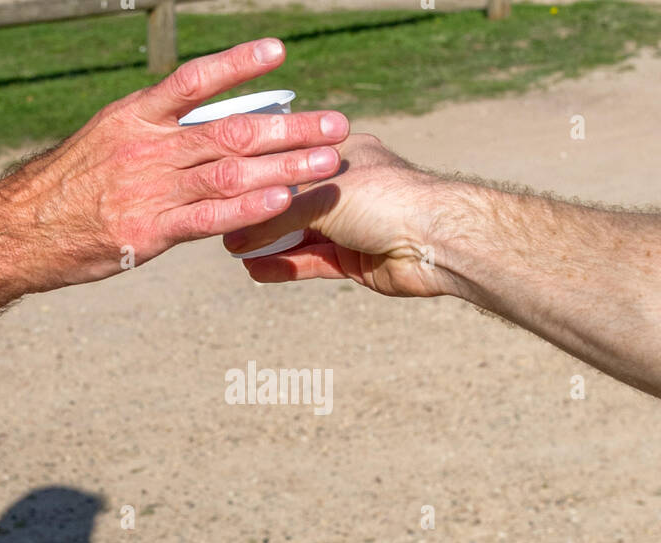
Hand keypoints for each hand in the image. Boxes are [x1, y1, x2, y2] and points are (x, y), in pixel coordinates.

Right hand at [0, 38, 349, 292]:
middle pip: (231, 129)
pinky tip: (284, 200)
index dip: (238, 63)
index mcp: (134, 118)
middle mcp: (147, 148)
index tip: (279, 51)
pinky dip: (249, 209)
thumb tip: (196, 126)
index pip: (193, 80)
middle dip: (291, 126)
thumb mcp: (102, 144)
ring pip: (230, 172)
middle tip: (337, 122)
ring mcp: (150, 190)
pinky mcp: (148, 232)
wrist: (16, 233)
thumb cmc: (63, 190)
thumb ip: (151, 136)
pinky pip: (208, 219)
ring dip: (285, 165)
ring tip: (329, 161)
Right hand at [221, 134, 478, 297]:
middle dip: (258, 214)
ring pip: (299, 235)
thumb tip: (235, 235)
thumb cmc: (386, 198)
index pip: (289, 161)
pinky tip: (255, 270)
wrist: (438, 241)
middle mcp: (345, 188)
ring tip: (232, 250)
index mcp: (342, 154)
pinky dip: (285, 267)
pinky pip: (311, 263)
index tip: (223, 185)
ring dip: (268, 244)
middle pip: (291, 202)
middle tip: (222, 223)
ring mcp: (350, 226)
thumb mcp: (323, 196)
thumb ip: (278, 214)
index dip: (257, 175)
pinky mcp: (353, 261)